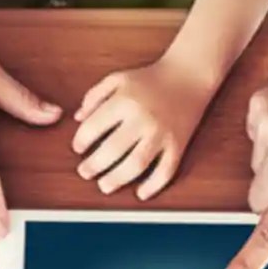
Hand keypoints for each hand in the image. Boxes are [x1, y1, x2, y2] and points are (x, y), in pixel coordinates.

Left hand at [72, 55, 216, 199]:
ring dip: (117, 179)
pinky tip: (141, 193)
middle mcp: (143, 118)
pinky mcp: (178, 145)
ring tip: (104, 186)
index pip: (94, 127)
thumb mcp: (117, 79)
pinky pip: (167, 170)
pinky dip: (154, 185)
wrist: (189, 75)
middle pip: (113, 150)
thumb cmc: (150, 79)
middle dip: (94, 165)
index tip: (78, 149)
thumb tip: (78, 119)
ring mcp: (162, 134)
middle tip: (85, 172)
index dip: (81, 141)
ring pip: (137, 164)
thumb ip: (94, 96)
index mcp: (125, 101)